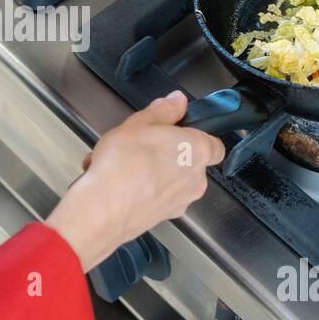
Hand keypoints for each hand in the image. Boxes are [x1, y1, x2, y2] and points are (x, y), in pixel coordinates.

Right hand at [46, 91, 225, 270]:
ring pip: (167, 180)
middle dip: (165, 153)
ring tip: (118, 163)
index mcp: (198, 151)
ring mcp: (179, 202)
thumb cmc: (123, 167)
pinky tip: (113, 180)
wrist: (103, 210)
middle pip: (187, 162)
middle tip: (140, 143)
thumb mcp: (139, 123)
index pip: (215, 145)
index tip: (177, 130)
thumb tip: (176, 101)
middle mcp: (195, 180)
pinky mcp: (161, 218)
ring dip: (148, 171)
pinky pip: (153, 197)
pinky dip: (138, 189)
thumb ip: (163, 110)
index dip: (196, 136)